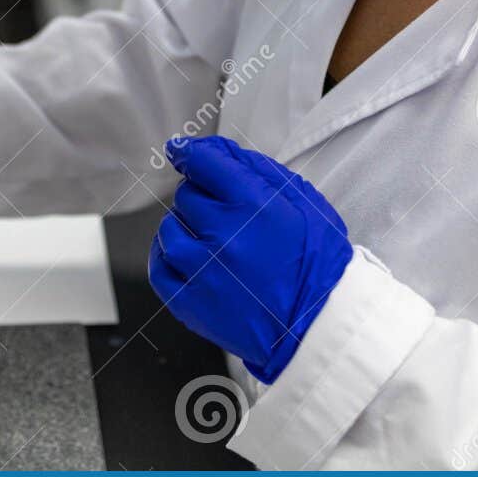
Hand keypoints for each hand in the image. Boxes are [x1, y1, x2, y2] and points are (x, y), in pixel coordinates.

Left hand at [149, 135, 352, 383]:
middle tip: (229, 218)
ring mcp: (203, 271)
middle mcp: (224, 235)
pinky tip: (189, 257)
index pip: (202, 162)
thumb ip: (255, 168)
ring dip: (187, 228)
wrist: (318, 327)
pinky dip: (169, 255)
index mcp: (255, 206)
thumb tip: (210, 149)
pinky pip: (159, 265)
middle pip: (187, 195)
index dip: (191, 154)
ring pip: (170, 227)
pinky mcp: (189, 303)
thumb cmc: (315, 263)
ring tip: (216, 243)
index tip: (184, 153)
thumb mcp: (302, 201)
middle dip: (204, 199)